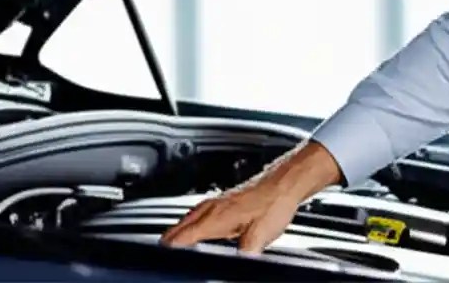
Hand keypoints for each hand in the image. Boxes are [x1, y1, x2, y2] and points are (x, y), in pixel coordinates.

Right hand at [160, 140, 342, 252]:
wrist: (286, 182)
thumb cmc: (275, 203)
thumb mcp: (259, 237)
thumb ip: (243, 255)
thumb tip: (236, 266)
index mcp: (214, 218)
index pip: (180, 238)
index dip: (169, 252)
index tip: (162, 260)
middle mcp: (210, 208)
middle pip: (177, 228)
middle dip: (168, 242)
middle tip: (162, 255)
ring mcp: (216, 202)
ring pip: (187, 219)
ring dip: (178, 232)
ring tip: (171, 245)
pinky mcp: (225, 199)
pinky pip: (198, 213)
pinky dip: (190, 223)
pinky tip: (196, 227)